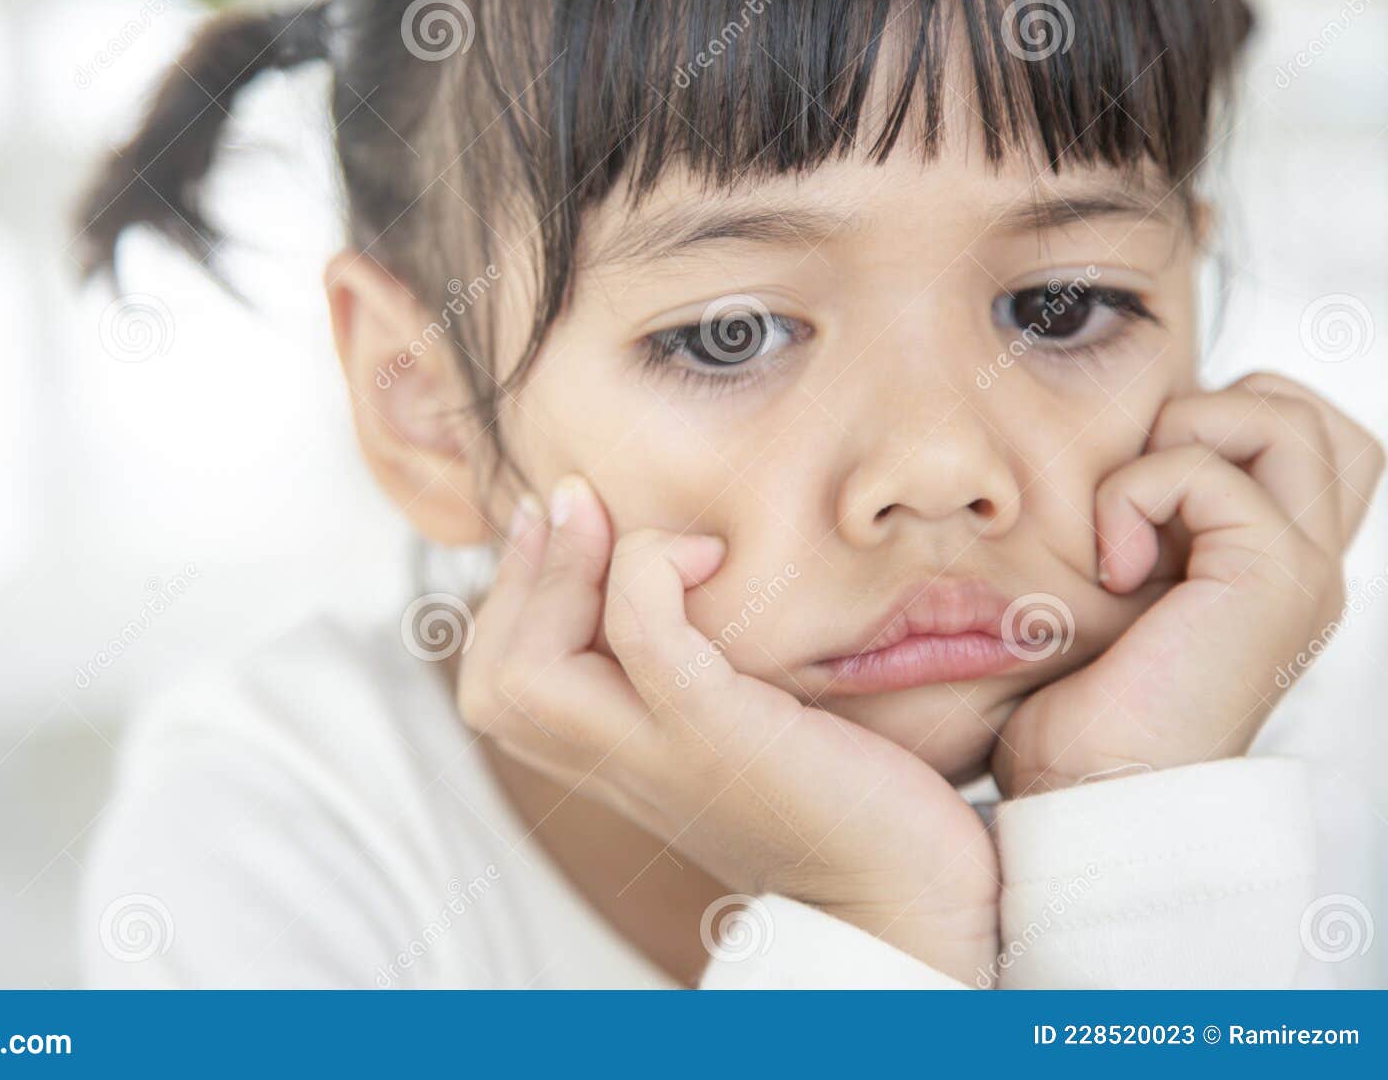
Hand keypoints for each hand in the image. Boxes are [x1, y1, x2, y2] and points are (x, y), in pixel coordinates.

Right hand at [459, 476, 999, 983]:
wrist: (909, 897)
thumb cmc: (849, 799)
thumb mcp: (751, 726)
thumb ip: (700, 678)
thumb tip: (686, 584)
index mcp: (619, 767)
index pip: (499, 692)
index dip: (507, 596)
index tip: (554, 520)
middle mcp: (622, 770)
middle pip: (494, 687)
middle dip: (518, 578)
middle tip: (576, 506)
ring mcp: (661, 756)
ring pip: (530, 672)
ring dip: (563, 569)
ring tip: (623, 526)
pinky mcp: (719, 734)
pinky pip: (641, 636)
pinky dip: (651, 569)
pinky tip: (707, 552)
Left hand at [995, 372, 1383, 797]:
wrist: (1091, 804)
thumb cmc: (1079, 721)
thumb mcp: (1108, 604)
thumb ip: (1138, 534)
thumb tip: (1098, 460)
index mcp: (1270, 567)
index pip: (1290, 437)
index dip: (1208, 426)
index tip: (1129, 498)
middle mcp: (1306, 564)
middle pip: (1302, 412)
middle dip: (1202, 413)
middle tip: (1135, 494)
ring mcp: (1302, 570)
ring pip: (1279, 413)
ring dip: (1175, 439)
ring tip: (1126, 522)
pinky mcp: (1274, 577)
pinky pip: (1205, 468)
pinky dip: (1133, 493)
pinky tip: (1109, 566)